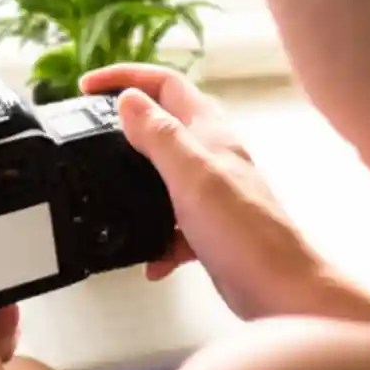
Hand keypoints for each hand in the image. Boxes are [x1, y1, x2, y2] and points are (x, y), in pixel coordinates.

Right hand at [81, 64, 324, 319]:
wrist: (281, 292)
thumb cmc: (248, 234)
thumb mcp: (192, 175)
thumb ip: (159, 136)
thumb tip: (129, 100)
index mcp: (210, 133)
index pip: (166, 84)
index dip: (126, 77)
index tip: (88, 87)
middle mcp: (211, 158)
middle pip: (162, 125)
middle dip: (124, 126)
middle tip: (90, 130)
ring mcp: (210, 194)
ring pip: (162, 177)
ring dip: (135, 186)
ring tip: (110, 197)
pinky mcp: (208, 230)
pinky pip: (171, 226)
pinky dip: (155, 239)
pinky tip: (150, 257)